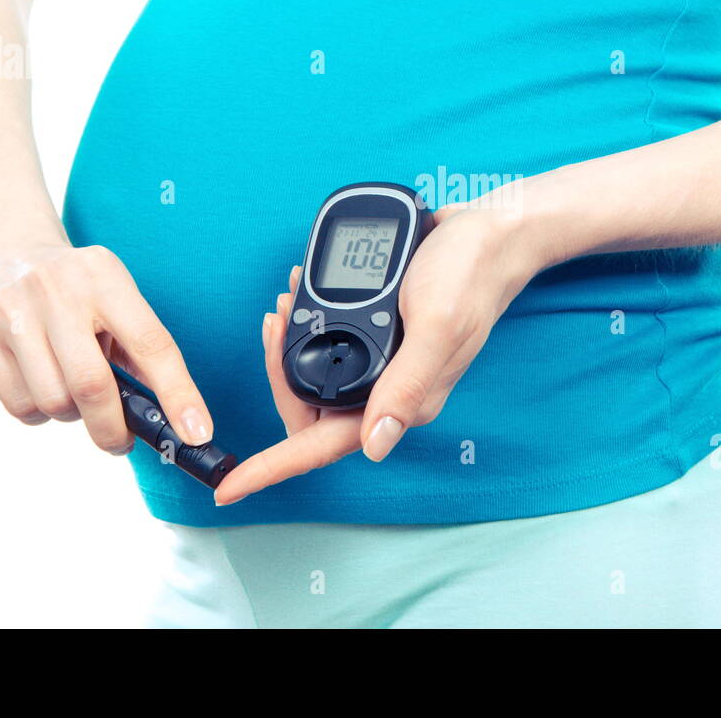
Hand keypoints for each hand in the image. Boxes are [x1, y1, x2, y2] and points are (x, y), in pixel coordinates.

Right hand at [0, 242, 212, 453]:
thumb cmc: (75, 291)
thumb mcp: (114, 298)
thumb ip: (139, 349)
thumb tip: (176, 417)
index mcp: (105, 277)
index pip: (151, 343)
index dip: (178, 394)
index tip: (198, 434)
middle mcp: (56, 289)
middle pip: (92, 385)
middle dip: (112, 428)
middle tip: (121, 441)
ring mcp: (9, 311)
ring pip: (52, 402)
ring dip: (70, 414)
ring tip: (69, 389)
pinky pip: (18, 405)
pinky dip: (37, 411)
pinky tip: (37, 382)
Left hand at [214, 203, 543, 504]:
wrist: (490, 233)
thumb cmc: (471, 277)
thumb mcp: (436, 327)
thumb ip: (406, 387)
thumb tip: (375, 447)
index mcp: (400, 401)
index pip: (324, 446)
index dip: (272, 468)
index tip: (230, 486)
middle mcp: (388, 389)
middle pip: (307, 411)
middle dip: (276, 372)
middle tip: (270, 324)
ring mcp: (383, 364)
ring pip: (314, 377)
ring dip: (286, 346)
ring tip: (282, 303)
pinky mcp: (380, 336)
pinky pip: (330, 346)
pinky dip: (305, 324)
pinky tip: (301, 296)